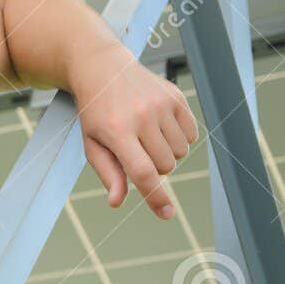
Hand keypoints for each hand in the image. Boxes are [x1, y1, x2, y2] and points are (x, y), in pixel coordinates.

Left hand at [69, 42, 198, 219]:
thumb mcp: (92, 144)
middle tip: (136, 149)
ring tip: (146, 135)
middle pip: (165, 166)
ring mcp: (161, 104)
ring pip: (180, 153)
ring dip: (166, 153)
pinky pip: (192, 135)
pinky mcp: (176, 97)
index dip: (156, 197)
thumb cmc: (96, 113)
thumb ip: (108, 174)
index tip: (166, 214)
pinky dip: (180, 138)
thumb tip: (117, 202)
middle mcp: (141, 116)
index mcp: (117, 131)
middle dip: (154, 167)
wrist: (103, 69)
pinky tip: (160, 124)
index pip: (142, 172)